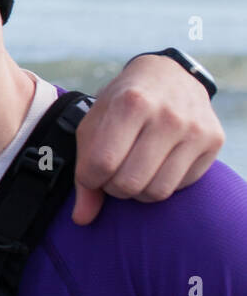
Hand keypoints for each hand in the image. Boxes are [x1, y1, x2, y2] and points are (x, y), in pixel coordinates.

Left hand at [72, 54, 223, 224]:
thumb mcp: (94, 124)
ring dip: (136, 191)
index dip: (89, 178)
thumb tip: (82, 219)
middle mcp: (167, 116)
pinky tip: (156, 163)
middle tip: (112, 172)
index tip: (91, 172)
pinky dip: (161, 183)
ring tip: (131, 170)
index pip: (102, 164)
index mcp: (131, 103)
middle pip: (129, 183)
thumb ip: (84, 171)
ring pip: (157, 192)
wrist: (169, 75)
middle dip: (112, 187)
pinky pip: (180, 186)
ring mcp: (195, 129)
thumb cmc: (123, 102)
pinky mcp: (214, 141)